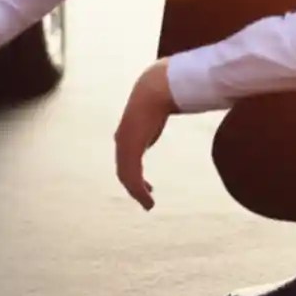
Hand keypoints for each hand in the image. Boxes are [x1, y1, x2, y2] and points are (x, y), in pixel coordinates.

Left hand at [114, 59, 177, 210]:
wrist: (154, 91)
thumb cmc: (157, 98)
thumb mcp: (156, 110)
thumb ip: (159, 114)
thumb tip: (172, 103)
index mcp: (127, 134)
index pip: (126, 158)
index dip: (133, 173)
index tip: (145, 183)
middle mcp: (122, 142)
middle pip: (124, 171)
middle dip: (133, 187)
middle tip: (146, 199)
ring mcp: (124, 147)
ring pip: (126, 177)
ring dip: (137, 192)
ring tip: (149, 204)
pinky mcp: (130, 151)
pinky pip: (131, 177)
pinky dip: (138, 190)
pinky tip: (148, 196)